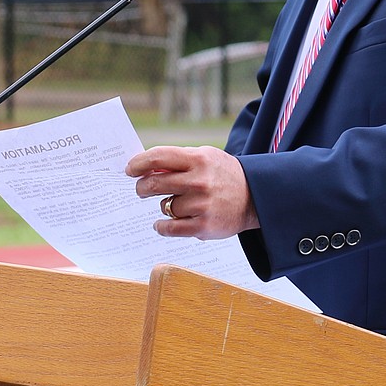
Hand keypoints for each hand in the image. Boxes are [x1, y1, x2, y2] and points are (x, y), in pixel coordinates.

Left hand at [125, 146, 259, 239]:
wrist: (255, 197)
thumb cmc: (222, 175)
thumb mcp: (205, 157)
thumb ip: (177, 161)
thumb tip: (144, 168)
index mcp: (198, 159)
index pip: (158, 157)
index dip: (138, 163)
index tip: (130, 170)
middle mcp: (199, 181)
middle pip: (155, 183)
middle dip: (142, 187)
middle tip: (141, 190)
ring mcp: (202, 204)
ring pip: (164, 206)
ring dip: (163, 206)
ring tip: (173, 204)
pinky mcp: (204, 226)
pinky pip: (170, 228)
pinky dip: (162, 226)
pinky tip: (161, 224)